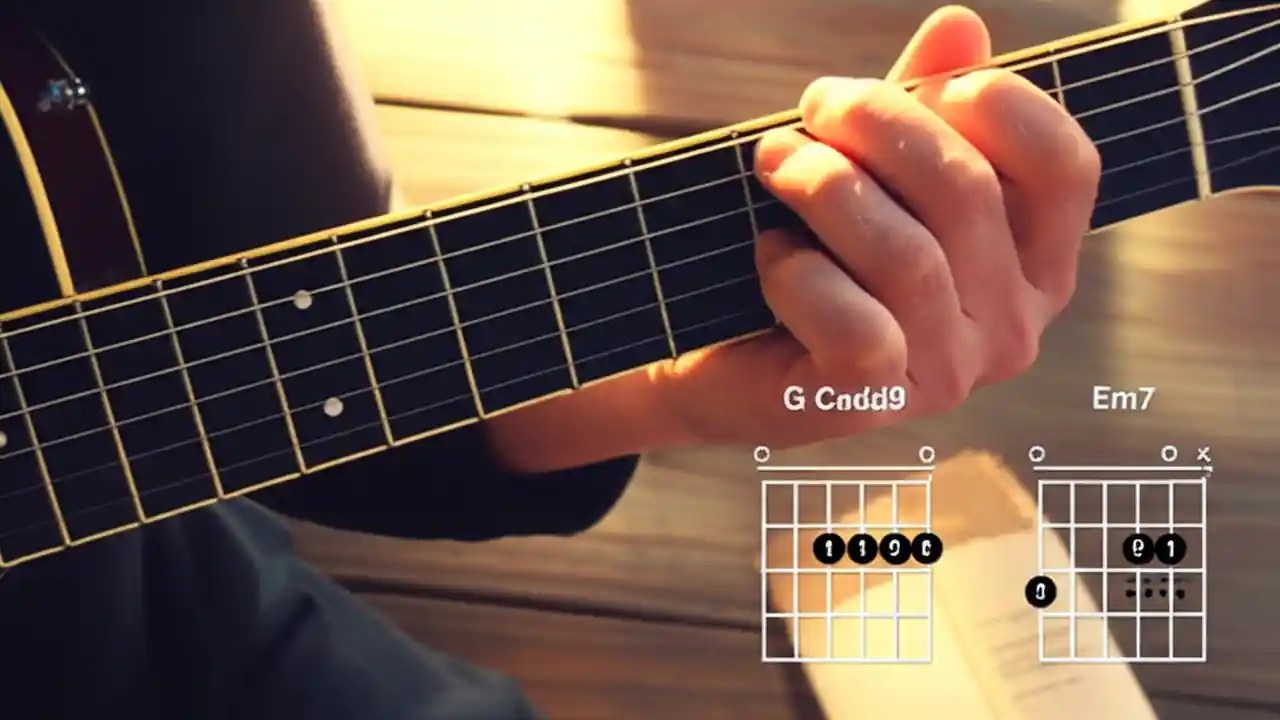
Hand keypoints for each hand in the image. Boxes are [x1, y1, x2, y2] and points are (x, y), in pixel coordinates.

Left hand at [486, 5, 1100, 470]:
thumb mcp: (873, 167)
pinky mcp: (872, 403)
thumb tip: (960, 25)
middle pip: (969, 193)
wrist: (718, 349)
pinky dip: (796, 272)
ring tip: (775, 160)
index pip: (1064, 168)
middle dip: (881, 123)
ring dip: (825, 185)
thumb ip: (923, 104)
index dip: (1000, 102)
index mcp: (1034, 263)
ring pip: (907, 255)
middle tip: (817, 104)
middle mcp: (1010, 327)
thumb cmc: (810, 248)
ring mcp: (946, 374)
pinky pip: (851, 322)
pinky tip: (772, 256)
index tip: (929, 81)